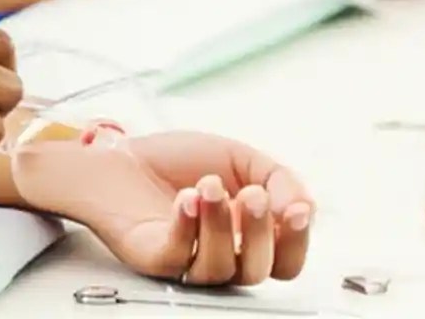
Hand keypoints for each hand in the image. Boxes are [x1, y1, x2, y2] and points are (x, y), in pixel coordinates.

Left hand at [13, 131, 313, 285]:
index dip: (296, 241)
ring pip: (219, 269)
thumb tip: (304, 208)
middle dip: (259, 231)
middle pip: (258, 271)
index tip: (294, 209)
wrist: (119, 154)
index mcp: (246, 237)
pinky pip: (178, 258)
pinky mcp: (153, 257)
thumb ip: (280, 180)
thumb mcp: (240, 159)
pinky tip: (186, 198)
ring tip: (207, 185)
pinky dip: (186, 227)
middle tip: (250, 193)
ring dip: (220, 225)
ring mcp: (186, 260)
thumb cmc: (177, 160)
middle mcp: (220, 255)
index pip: (285, 260)